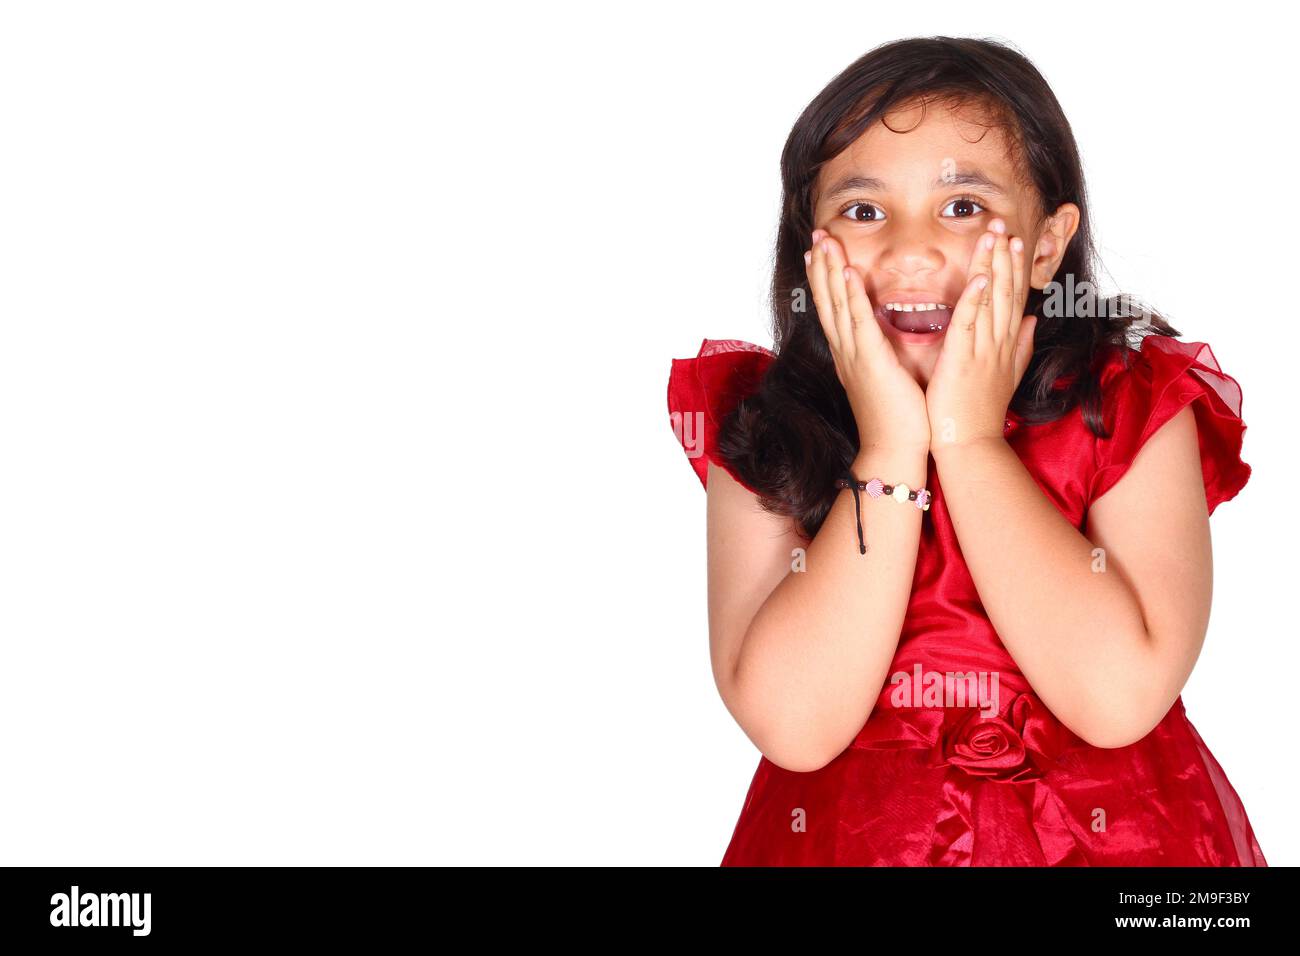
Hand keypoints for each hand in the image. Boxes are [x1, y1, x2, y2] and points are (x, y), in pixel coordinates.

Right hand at [805, 231, 930, 451]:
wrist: (893, 450)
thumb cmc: (898, 419)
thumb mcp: (887, 378)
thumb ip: (884, 354)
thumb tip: (888, 338)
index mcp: (851, 355)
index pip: (833, 309)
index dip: (826, 279)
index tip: (820, 254)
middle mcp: (846, 351)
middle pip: (827, 300)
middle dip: (821, 266)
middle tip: (816, 236)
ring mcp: (854, 355)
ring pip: (837, 304)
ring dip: (829, 271)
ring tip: (823, 242)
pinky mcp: (870, 362)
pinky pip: (858, 323)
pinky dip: (850, 297)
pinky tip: (846, 273)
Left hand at [925, 218, 1036, 453]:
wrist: (969, 446)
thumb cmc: (980, 414)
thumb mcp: (1007, 376)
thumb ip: (1021, 346)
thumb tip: (1032, 320)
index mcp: (1005, 346)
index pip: (1013, 299)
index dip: (1015, 268)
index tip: (1016, 239)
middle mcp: (998, 344)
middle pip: (1007, 292)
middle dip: (1007, 257)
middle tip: (1005, 223)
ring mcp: (982, 351)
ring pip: (992, 301)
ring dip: (994, 266)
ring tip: (995, 235)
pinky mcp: (962, 361)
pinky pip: (970, 325)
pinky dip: (977, 300)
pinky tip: (982, 277)